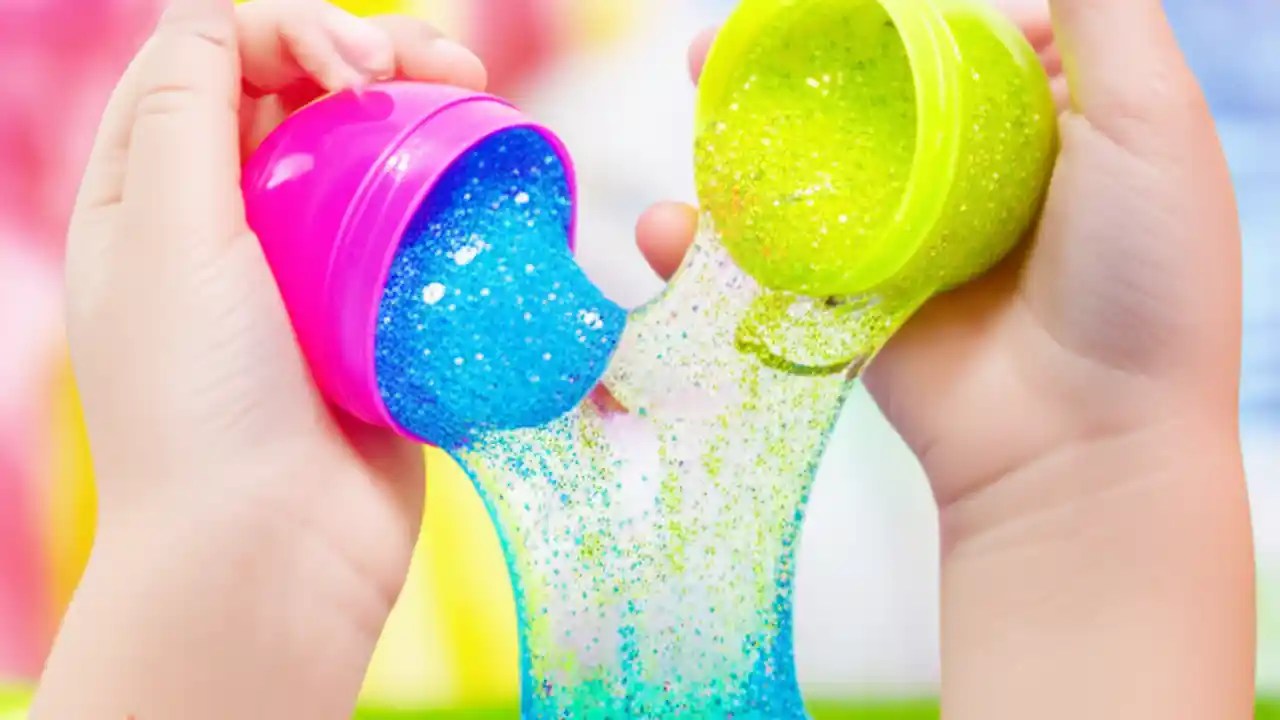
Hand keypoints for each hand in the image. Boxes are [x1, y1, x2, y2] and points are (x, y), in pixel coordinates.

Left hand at [35, 1, 483, 717]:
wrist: (273, 553)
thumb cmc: (204, 402)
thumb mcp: (165, 236)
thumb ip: (182, 106)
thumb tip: (210, 10)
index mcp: (152, 196)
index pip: (213, 60)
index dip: (288, 34)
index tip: (358, 75)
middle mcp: (227, 225)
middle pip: (299, 98)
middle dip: (371, 59)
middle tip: (447, 68)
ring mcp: (308, 273)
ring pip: (366, 157)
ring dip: (421, 115)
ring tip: (481, 98)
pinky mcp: (376, 317)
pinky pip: (413, 232)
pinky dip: (447, 195)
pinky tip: (485, 181)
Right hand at [639, 2, 1253, 717]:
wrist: (1089, 444)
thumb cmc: (1137, 277)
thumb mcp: (1149, 117)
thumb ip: (1101, 13)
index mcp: (1037, 123)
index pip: (947, 44)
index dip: (884, 16)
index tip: (829, 3)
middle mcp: (966, 179)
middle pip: (861, 103)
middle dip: (788, 66)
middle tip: (724, 45)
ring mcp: (905, 246)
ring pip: (807, 176)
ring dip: (738, 141)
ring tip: (695, 101)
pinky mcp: (856, 309)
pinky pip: (774, 264)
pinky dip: (714, 246)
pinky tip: (670, 227)